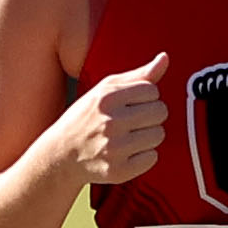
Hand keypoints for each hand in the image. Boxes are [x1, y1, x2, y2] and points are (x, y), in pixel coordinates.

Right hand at [59, 52, 169, 186]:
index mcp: (106, 98)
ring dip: (148, 136)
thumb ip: (138, 75)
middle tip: (131, 121)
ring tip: (128, 136)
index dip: (145, 97)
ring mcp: (114, 148)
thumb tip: (165, 58)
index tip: (130, 104)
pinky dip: (143, 156)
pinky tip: (126, 152)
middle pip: (160, 112)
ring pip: (159, 135)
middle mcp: (110, 122)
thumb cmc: (87, 116)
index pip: (152, 90)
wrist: (62, 154)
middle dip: (150, 115)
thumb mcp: (105, 89)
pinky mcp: (119, 170)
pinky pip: (152, 157)